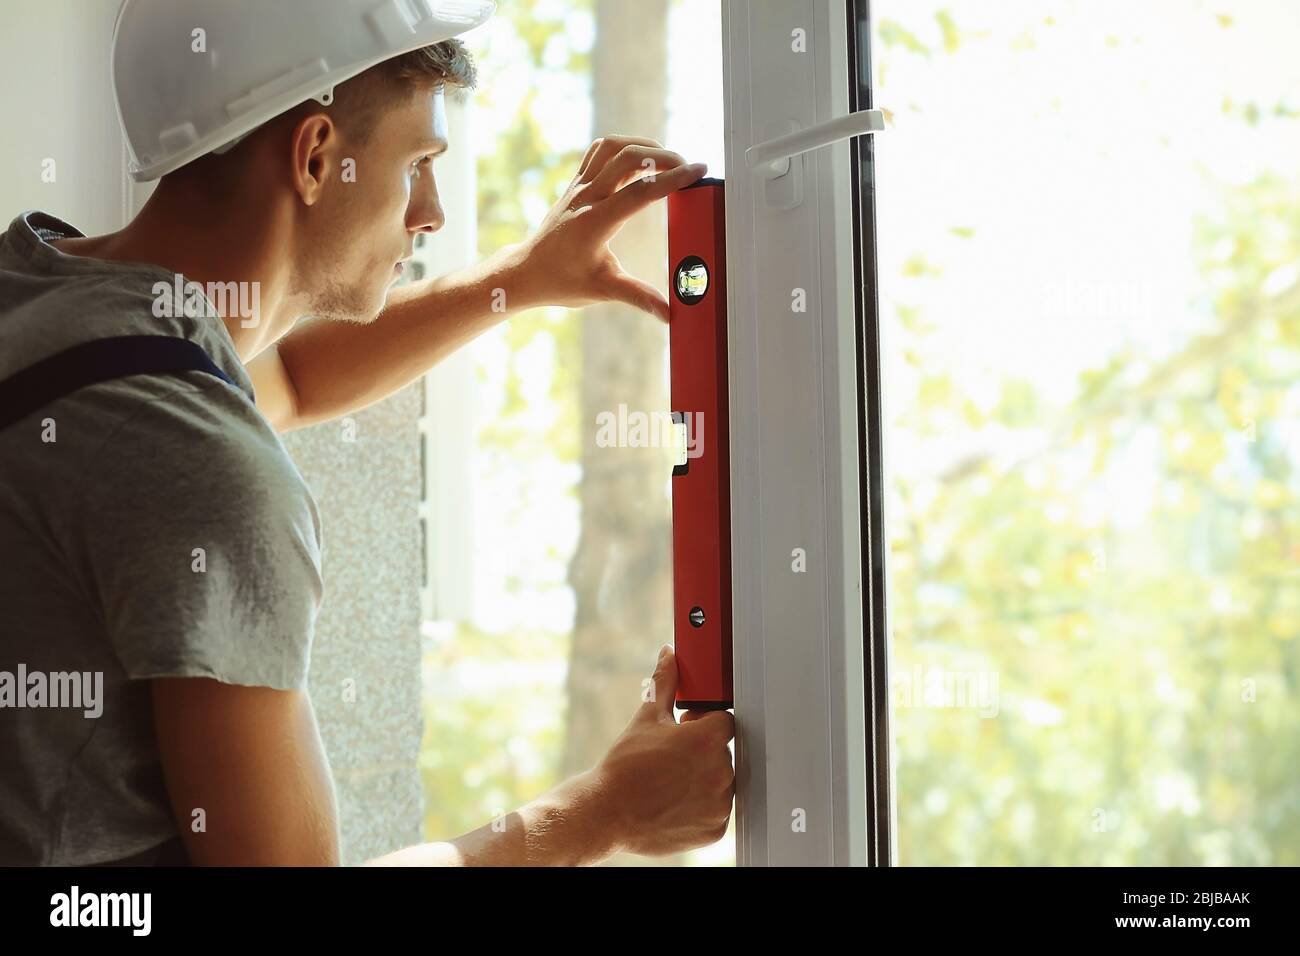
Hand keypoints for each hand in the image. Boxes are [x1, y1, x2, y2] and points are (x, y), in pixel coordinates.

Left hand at [513, 136, 707, 321]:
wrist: (527, 271)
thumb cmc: (562, 281)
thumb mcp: (602, 290)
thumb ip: (638, 297)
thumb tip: (669, 313)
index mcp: (595, 222)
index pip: (641, 191)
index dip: (674, 179)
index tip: (699, 172)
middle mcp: (586, 197)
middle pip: (628, 157)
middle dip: (664, 156)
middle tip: (688, 167)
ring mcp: (579, 186)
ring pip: (612, 146)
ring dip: (643, 145)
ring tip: (668, 160)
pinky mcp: (576, 183)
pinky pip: (600, 151)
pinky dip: (624, 148)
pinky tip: (640, 160)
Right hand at [590, 644, 734, 856]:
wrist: (606, 812)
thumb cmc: (625, 766)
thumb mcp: (646, 717)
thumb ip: (665, 683)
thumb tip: (669, 656)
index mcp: (707, 740)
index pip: (724, 720)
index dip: (703, 721)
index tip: (686, 727)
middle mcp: (720, 772)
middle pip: (723, 751)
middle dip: (702, 749)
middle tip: (673, 754)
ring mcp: (719, 804)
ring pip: (722, 780)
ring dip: (705, 777)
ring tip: (672, 779)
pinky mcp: (714, 829)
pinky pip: (718, 810)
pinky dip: (702, 805)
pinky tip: (676, 799)